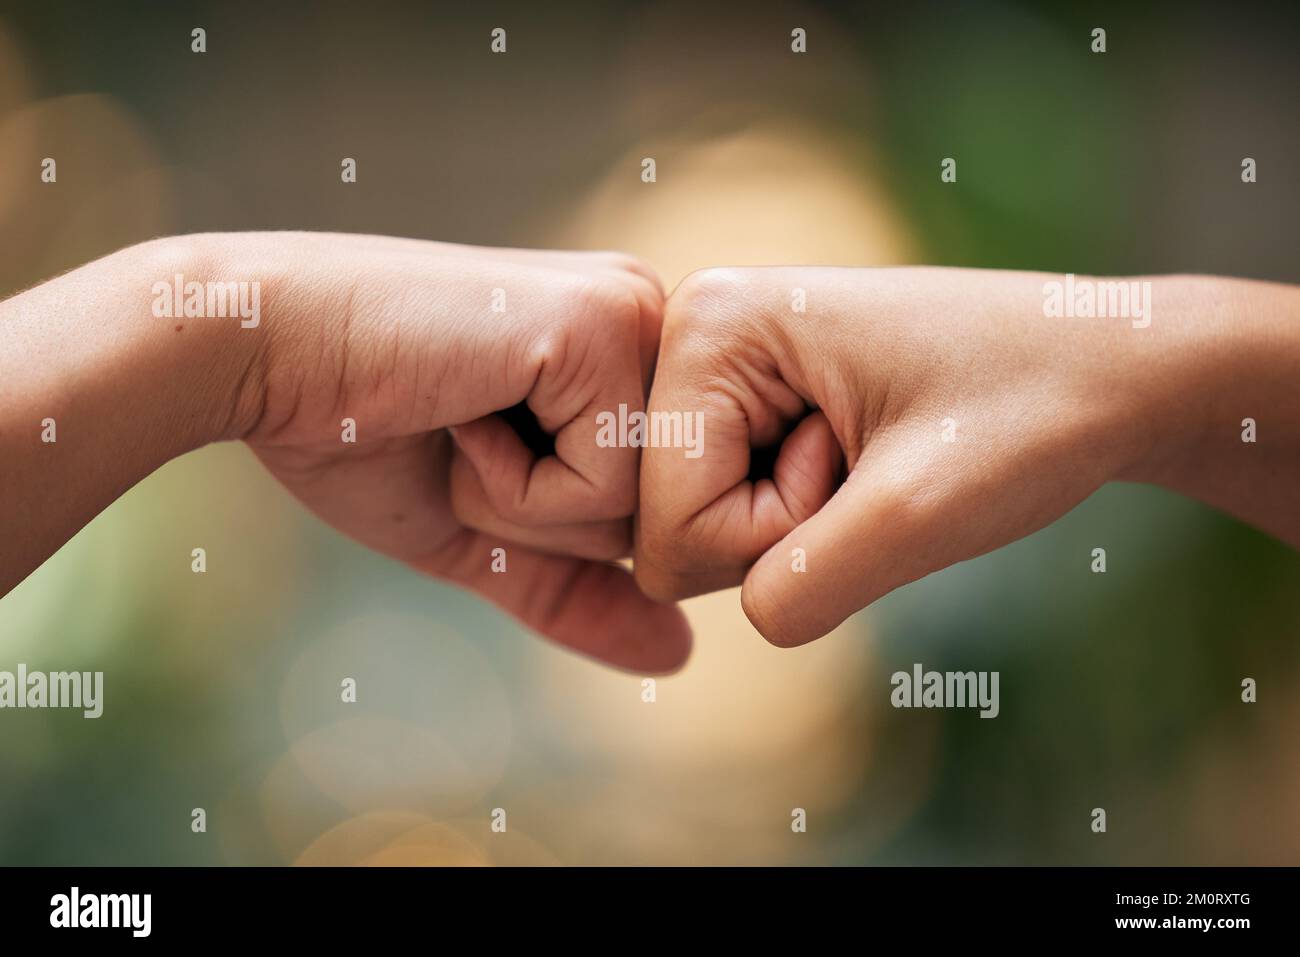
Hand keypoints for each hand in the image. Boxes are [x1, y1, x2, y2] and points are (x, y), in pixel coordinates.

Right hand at [0, 233, 690, 671]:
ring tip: (460, 419)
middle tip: (462, 436)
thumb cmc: (363, 434)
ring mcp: (635, 317)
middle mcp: (652, 324)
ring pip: (643, 510)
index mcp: (632, 359)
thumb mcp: (486, 533)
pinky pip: (606, 485)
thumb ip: (579, 590)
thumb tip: (680, 656)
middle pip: (663, 518)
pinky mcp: (602, 325)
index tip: (474, 445)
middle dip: (546, 523)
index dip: (560, 528)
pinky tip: (463, 409)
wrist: (262, 356)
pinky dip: (517, 486)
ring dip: (526, 506)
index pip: (663, 514)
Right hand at [634, 267, 1299, 646]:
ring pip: (704, 525)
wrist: (1113, 369)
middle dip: (779, 531)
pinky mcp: (755, 393)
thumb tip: (740, 611)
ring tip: (877, 456)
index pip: (668, 524)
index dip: (774, 537)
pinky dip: (806, 511)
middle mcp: (697, 329)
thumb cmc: (1031, 416)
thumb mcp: (917, 514)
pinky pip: (736, 506)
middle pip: (673, 525)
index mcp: (709, 325)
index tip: (864, 465)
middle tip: (873, 465)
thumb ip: (800, 585)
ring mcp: (725, 362)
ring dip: (798, 524)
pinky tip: (866, 457)